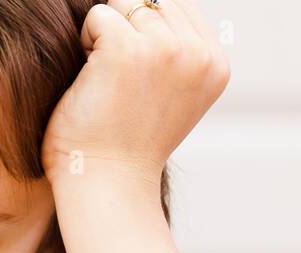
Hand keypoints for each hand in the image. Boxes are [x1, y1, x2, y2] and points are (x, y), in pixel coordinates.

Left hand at [41, 0, 229, 188]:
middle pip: (153, 2)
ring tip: (103, 78)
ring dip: (105, 35)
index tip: (132, 72)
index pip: (180, 9)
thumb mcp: (172, 98)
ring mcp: (165, 48)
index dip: (146, 30)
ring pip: (126, 4)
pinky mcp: (126, 49)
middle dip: (126, 29)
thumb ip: (175, 56)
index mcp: (214, 65)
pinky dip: (85, 42)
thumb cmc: (125, 149)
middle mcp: (197, 53)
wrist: (108, 186)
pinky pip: (98, 16)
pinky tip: (90, 80)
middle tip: (114, 78)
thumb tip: (150, 10)